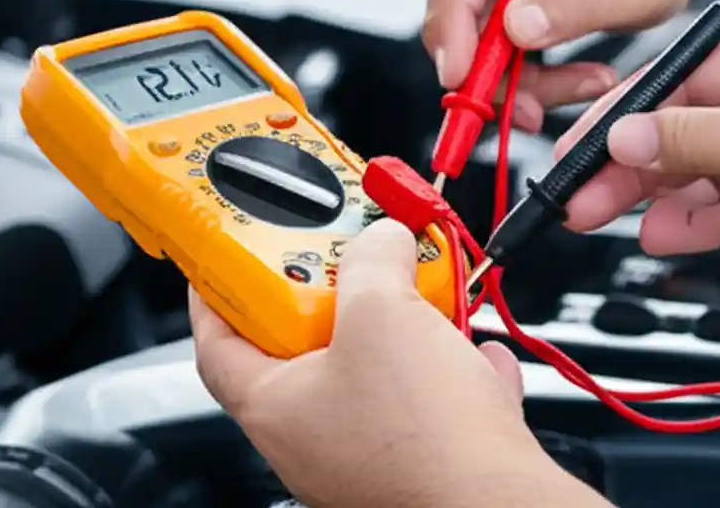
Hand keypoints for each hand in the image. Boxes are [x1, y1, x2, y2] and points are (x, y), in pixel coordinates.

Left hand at [190, 219, 611, 507]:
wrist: (501, 506)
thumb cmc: (427, 438)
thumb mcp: (383, 310)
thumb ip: (371, 258)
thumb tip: (379, 238)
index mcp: (276, 409)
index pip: (218, 346)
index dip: (219, 296)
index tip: (229, 261)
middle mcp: (314, 442)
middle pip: (302, 353)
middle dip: (330, 299)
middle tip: (344, 261)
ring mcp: (367, 459)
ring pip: (372, 378)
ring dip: (399, 332)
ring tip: (418, 296)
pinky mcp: (422, 469)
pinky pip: (429, 409)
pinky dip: (450, 372)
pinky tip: (474, 350)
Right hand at [424, 0, 719, 131]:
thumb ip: (577, 3)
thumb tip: (515, 29)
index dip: (450, 24)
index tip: (460, 77)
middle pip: (457, 6)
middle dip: (483, 67)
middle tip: (528, 109)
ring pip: (474, 35)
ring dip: (513, 79)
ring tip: (580, 88)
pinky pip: (496, 43)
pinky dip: (526, 73)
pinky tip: (573, 79)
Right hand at [558, 29, 719, 276]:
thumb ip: (696, 137)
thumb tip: (627, 135)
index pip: (669, 87)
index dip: (616, 120)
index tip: (573, 149)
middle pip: (675, 136)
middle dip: (622, 168)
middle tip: (577, 198)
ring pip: (697, 179)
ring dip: (650, 201)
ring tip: (605, 220)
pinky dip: (694, 226)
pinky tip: (660, 235)